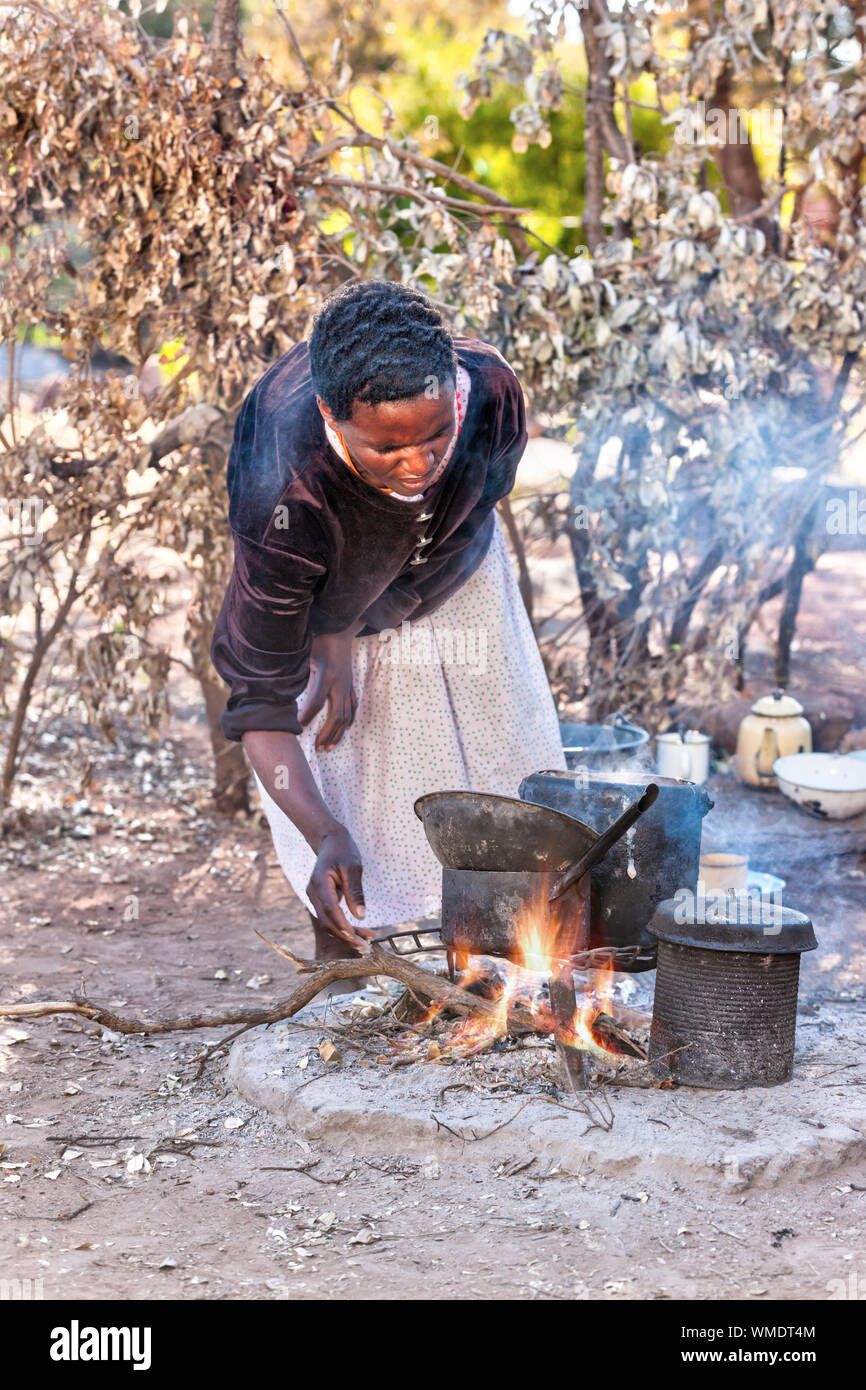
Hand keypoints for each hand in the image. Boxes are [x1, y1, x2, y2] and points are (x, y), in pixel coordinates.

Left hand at [300, 632, 356, 750]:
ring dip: (338, 733)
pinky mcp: (351, 685)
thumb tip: (275, 686)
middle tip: (317, 748)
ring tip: (327, 748)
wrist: (340, 630)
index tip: (297, 727)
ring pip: (346, 715)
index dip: (307, 717)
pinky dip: (348, 721)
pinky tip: (343, 731)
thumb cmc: (318, 640)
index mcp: (326, 675)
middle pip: (336, 716)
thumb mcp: (303, 652)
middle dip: (326, 734)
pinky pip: (353, 707)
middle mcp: (340, 683)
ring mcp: (347, 685)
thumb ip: (293, 670)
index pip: (316, 702)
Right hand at [306, 826, 372, 950]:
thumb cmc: (343, 850)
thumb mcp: (353, 867)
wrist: (330, 841)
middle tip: (366, 946)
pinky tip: (358, 931)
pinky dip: (343, 926)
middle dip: (346, 935)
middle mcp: (313, 892)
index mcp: (320, 882)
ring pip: (328, 922)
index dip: (342, 925)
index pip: (330, 909)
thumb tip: (361, 916)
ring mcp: (314, 897)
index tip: (358, 938)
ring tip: (366, 940)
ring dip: (345, 933)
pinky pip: (330, 917)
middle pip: (327, 921)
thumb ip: (355, 891)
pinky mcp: (320, 900)